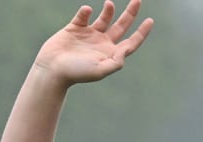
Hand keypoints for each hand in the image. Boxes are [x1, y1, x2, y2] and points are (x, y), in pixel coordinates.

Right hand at [35, 0, 152, 84]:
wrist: (52, 69)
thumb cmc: (76, 73)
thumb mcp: (100, 70)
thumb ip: (116, 61)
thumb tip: (127, 48)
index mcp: (110, 54)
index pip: (131, 42)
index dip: (141, 32)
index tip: (150, 20)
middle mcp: (102, 43)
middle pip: (121, 26)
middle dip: (130, 13)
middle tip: (138, 0)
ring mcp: (88, 35)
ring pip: (104, 19)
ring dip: (109, 10)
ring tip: (109, 3)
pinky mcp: (74, 28)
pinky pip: (83, 16)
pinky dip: (85, 12)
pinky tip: (86, 11)